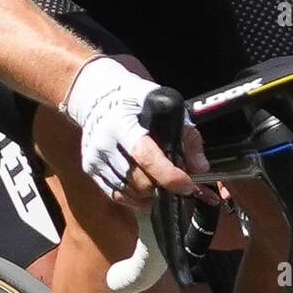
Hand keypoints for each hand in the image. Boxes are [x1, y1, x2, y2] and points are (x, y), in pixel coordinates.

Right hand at [62, 57, 210, 205]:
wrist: (97, 95)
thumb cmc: (134, 99)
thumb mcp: (165, 104)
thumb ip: (187, 134)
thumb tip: (200, 167)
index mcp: (122, 122)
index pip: (145, 156)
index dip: (169, 175)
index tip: (187, 184)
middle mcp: (104, 143)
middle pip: (139, 180)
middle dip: (164, 185)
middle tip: (177, 179)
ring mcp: (95, 159)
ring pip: (130, 192)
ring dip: (151, 193)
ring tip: (162, 180)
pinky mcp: (92, 170)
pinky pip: (118, 195)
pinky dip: (136, 196)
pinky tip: (146, 185)